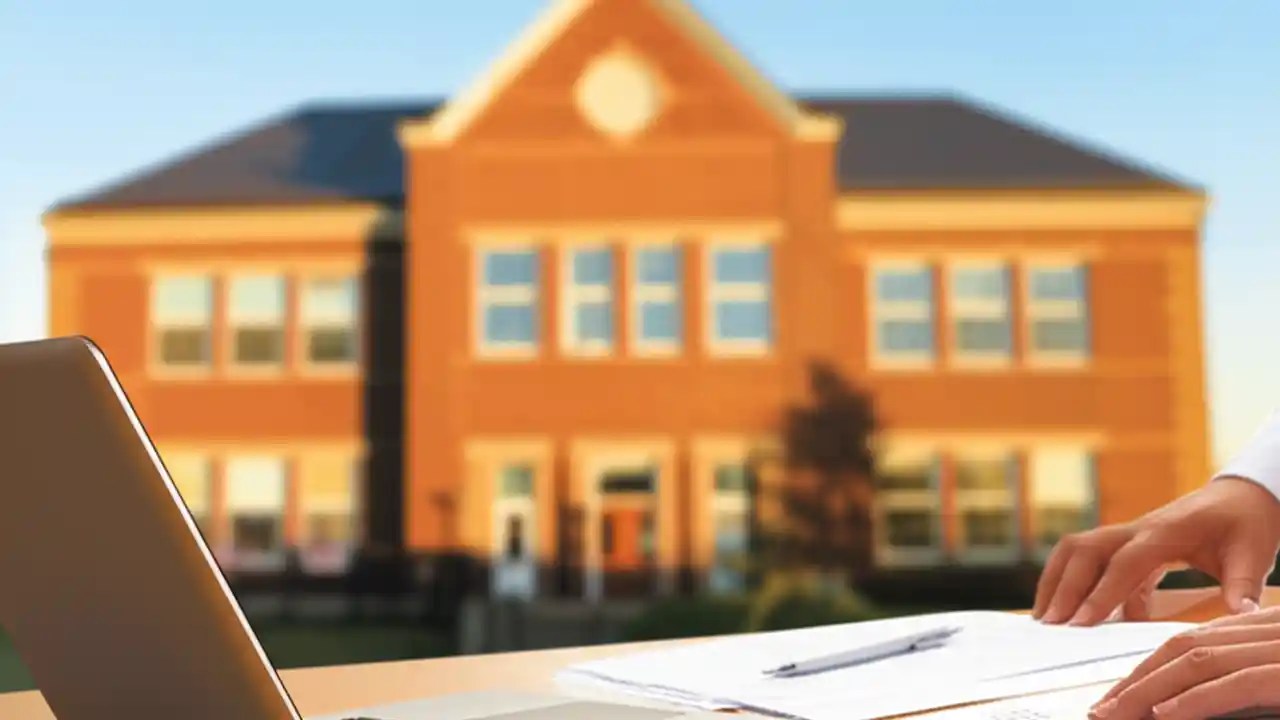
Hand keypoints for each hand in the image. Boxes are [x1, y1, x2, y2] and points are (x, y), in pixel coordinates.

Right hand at [1033, 477, 1279, 625]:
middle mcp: (1138, 530)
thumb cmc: (1245, 523)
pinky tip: (1077, 615)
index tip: (1082, 623)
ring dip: (1058, 581)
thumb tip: (1241, 615)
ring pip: (1077, 551)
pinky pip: (1092, 562)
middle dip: (1063, 587)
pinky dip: (1075, 584)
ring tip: (1046, 616)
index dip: (1101, 592)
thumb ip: (1243, 585)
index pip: (1123, 562)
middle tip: (1049, 624)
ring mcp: (1128, 535)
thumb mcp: (1253, 553)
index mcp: (1165, 532)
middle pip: (1084, 551)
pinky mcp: (1128, 546)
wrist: (1241, 497)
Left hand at [1089, 608, 1279, 719]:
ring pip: (1198, 662)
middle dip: (1138, 681)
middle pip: (1184, 649)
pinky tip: (1162, 715)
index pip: (1192, 644)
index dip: (1149, 670)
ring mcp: (1278, 648)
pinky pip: (1237, 684)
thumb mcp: (1276, 682)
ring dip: (1149, 691)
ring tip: (1115, 716)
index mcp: (1262, 628)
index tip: (1118, 696)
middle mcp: (1266, 629)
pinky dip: (1195, 700)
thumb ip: (1233, 682)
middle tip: (1102, 710)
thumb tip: (1173, 702)